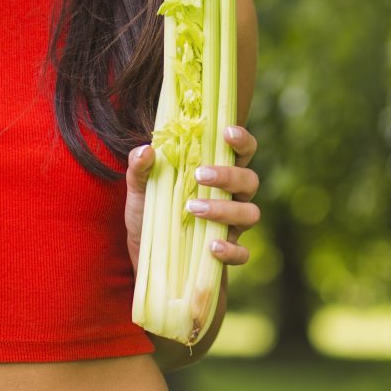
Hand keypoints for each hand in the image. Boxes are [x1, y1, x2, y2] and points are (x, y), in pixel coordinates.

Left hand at [125, 126, 260, 270]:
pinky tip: (211, 246)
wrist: (145, 258)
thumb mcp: (139, 190)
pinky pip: (243, 253)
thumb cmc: (148, 216)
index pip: (241, 153)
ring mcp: (231, 227)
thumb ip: (139, 168)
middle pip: (250, 181)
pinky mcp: (226, 256)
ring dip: (225, 209)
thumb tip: (147, 150)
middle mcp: (230, 199)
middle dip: (229, 176)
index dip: (241, 140)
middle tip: (200, 176)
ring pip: (251, 214)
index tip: (227, 132)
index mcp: (215, 177)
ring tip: (192, 209)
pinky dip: (231, 249)